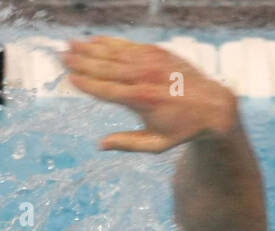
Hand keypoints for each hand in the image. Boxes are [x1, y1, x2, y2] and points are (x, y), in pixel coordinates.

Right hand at [63, 36, 238, 152]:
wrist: (212, 105)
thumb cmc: (182, 129)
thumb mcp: (157, 145)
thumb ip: (128, 144)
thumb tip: (100, 145)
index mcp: (141, 101)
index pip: (105, 90)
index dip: (86, 83)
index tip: (69, 78)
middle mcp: (144, 77)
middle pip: (106, 68)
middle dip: (82, 62)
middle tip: (62, 56)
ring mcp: (151, 62)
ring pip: (115, 53)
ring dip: (91, 48)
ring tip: (71, 44)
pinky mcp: (157, 52)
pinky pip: (128, 45)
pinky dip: (110, 42)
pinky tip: (95, 40)